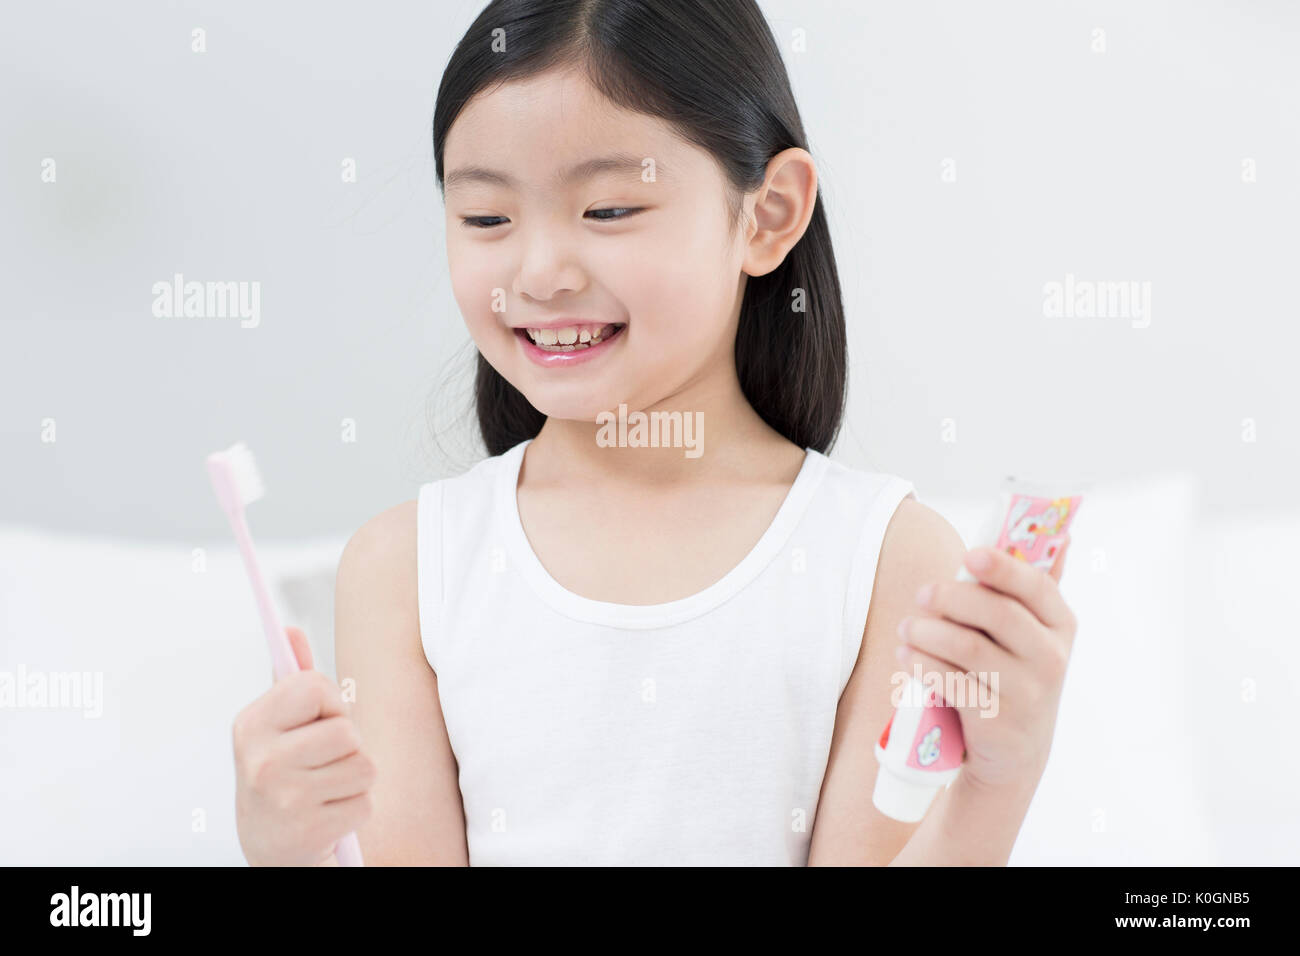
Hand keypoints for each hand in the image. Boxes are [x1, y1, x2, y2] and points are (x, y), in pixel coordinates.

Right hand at [233, 626, 375, 865]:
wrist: (270, 845)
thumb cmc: (283, 773)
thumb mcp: (278, 726)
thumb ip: (291, 680)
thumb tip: (290, 631)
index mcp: (251, 725)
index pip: (313, 686)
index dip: (329, 702)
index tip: (318, 720)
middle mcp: (261, 761)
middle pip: (347, 731)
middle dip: (348, 744)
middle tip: (324, 760)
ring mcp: (284, 798)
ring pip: (364, 766)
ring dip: (355, 778)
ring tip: (327, 787)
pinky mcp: (309, 830)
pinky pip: (365, 802)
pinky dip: (356, 808)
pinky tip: (328, 813)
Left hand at [895, 536, 1076, 792]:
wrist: (1013, 753)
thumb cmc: (1014, 674)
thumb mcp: (1034, 634)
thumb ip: (1034, 588)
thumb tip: (1063, 534)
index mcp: (1062, 625)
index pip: (1037, 587)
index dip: (1002, 568)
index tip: (968, 556)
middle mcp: (1052, 658)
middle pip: (998, 614)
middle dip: (952, 598)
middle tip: (921, 594)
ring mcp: (1028, 693)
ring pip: (969, 649)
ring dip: (928, 632)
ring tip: (906, 627)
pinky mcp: (998, 722)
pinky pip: (953, 683)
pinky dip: (923, 665)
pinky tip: (907, 655)